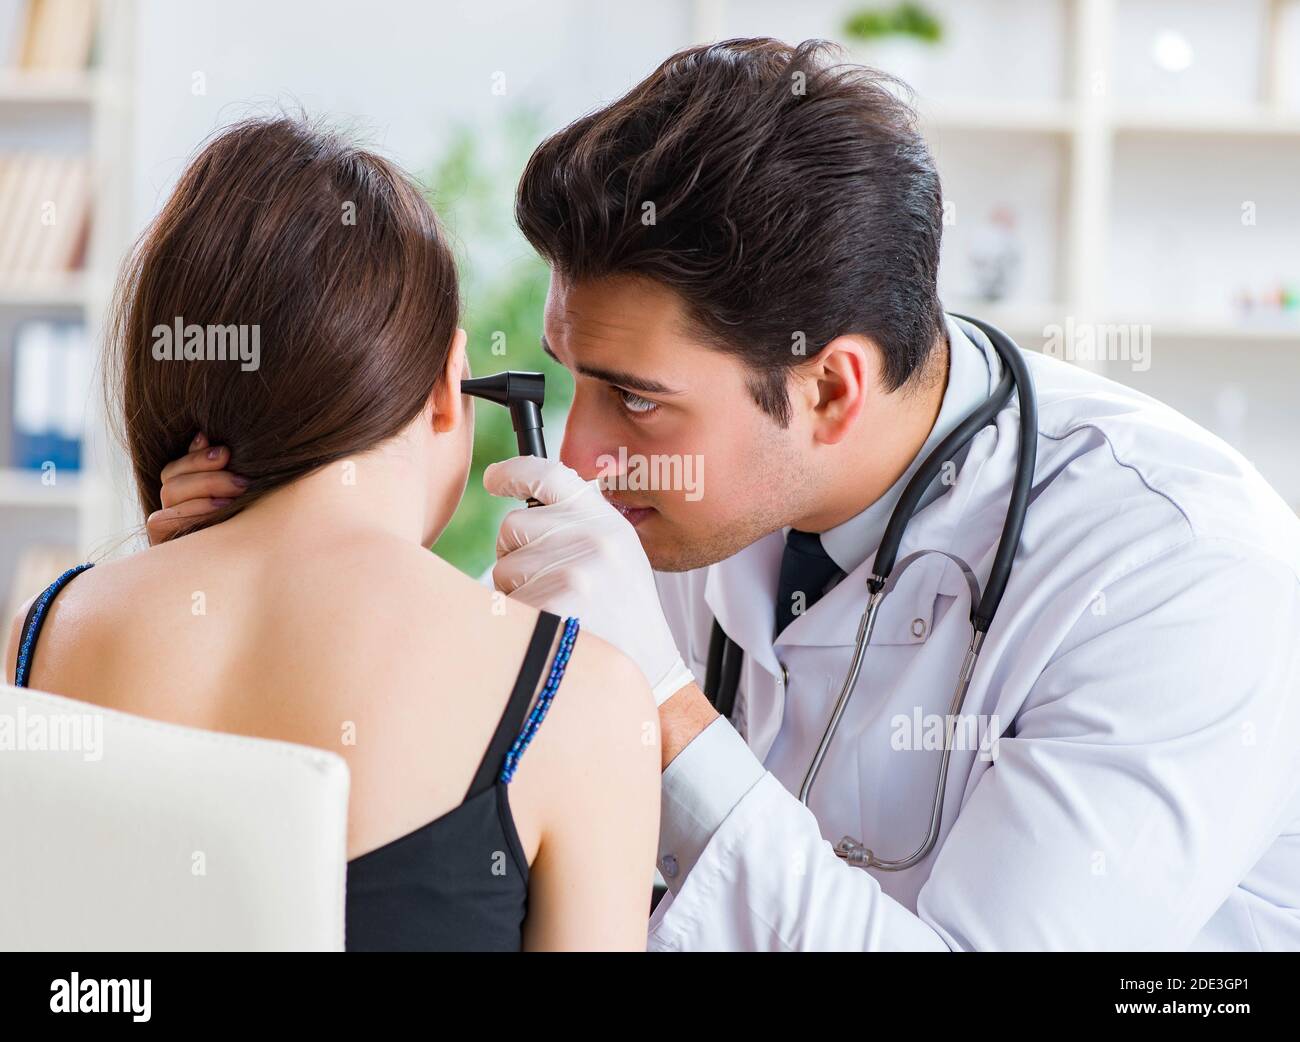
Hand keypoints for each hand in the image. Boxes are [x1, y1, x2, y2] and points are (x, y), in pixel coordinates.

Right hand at [145, 433, 248, 544]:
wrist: (249, 578)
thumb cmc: (248, 532)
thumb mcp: (235, 496)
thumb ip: (215, 467)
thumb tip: (203, 434)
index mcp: (185, 498)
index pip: (176, 468)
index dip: (196, 456)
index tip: (224, 450)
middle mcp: (170, 512)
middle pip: (172, 477)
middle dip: (206, 470)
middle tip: (239, 470)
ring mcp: (165, 531)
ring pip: (169, 493)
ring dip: (205, 487)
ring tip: (240, 489)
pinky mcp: (164, 548)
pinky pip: (163, 519)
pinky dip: (193, 510)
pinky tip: (223, 509)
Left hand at [485, 455, 694, 705]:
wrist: (650, 675)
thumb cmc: (623, 618)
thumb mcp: (617, 558)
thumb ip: (578, 527)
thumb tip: (518, 511)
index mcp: (608, 523)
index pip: (551, 475)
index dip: (514, 472)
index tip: (494, 479)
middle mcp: (595, 539)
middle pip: (512, 526)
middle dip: (515, 555)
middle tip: (549, 585)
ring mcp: (577, 573)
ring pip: (503, 567)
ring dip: (516, 591)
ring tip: (557, 611)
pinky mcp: (557, 606)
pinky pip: (507, 603)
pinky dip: (517, 621)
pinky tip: (550, 632)